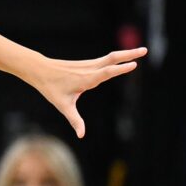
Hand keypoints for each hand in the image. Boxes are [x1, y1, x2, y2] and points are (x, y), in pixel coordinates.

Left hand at [20, 45, 146, 137]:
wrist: (40, 70)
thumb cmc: (51, 88)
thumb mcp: (63, 106)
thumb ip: (75, 120)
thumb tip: (81, 135)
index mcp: (85, 79)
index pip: (106, 72)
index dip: (120, 69)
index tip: (134, 64)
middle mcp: (89, 69)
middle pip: (112, 59)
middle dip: (129, 54)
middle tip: (145, 50)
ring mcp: (89, 65)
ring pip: (110, 57)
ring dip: (126, 53)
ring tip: (141, 51)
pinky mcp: (88, 63)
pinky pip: (106, 59)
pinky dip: (118, 56)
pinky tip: (126, 56)